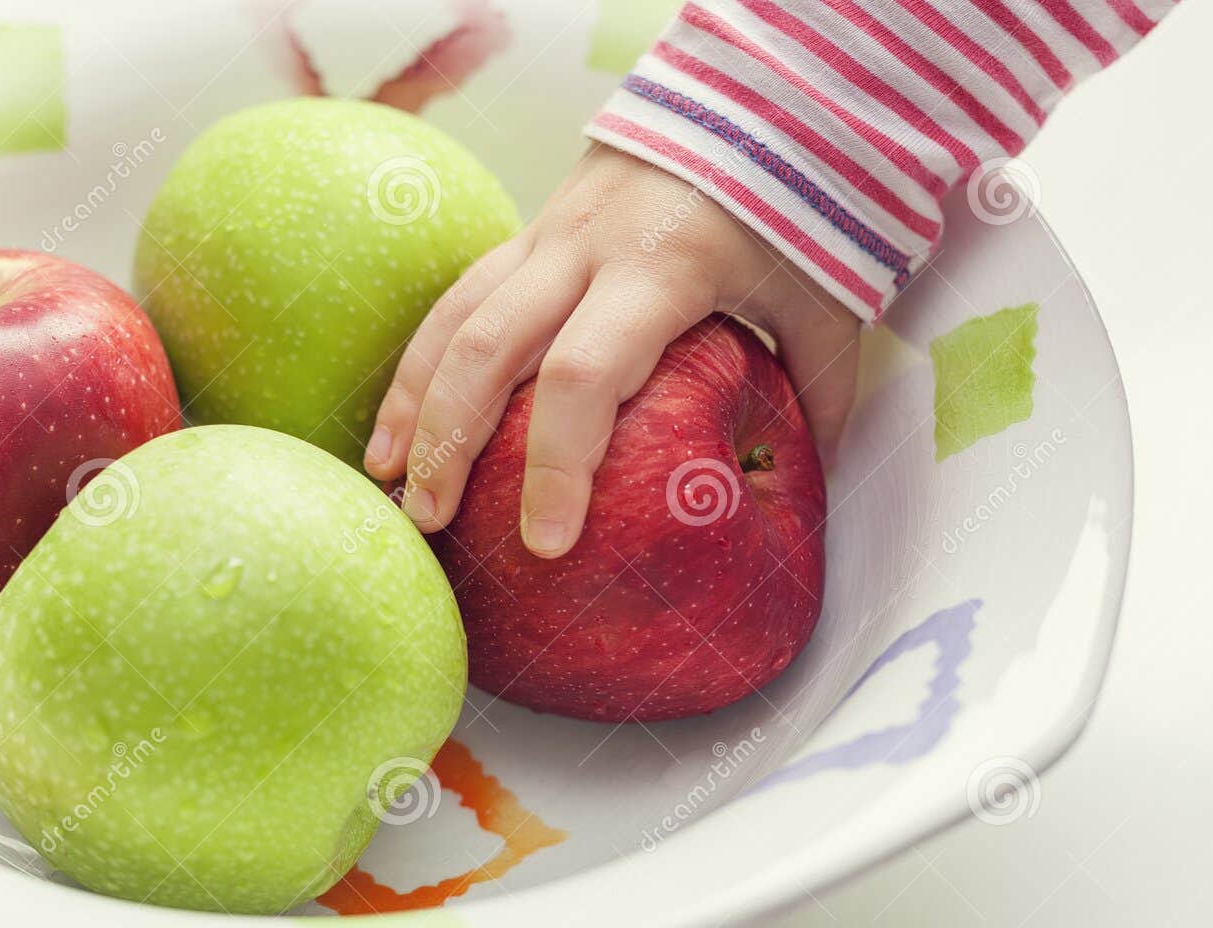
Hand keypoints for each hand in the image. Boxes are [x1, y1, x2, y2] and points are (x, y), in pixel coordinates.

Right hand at [363, 145, 861, 557]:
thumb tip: (806, 486)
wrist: (745, 101)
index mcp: (661, 270)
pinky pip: (454, 305)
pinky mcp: (526, 236)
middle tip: (433, 527)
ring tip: (391, 489)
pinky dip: (417, 372)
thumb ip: (816, 392)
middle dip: (451, 445)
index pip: (585, 375)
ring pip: (454, 323)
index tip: (547, 541)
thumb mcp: (821, 299)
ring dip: (415, 409)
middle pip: (490, 352)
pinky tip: (396, 433)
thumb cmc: (787, 211)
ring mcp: (546, 237)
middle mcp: (587, 250)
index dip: (558, 463)